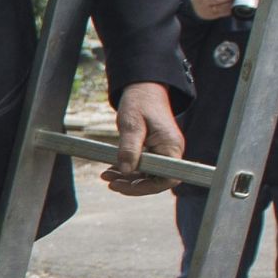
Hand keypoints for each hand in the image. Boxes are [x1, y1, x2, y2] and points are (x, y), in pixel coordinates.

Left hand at [105, 81, 184, 197]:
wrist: (143, 90)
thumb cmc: (140, 103)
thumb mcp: (131, 125)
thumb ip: (129, 148)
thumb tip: (126, 170)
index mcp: (172, 146)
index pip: (168, 178)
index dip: (148, 187)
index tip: (127, 185)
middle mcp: (171, 152)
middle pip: (156, 180)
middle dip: (132, 185)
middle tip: (110, 183)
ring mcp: (163, 153)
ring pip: (147, 175)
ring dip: (126, 179)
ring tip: (106, 176)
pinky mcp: (154, 152)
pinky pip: (142, 168)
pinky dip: (126, 171)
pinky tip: (111, 171)